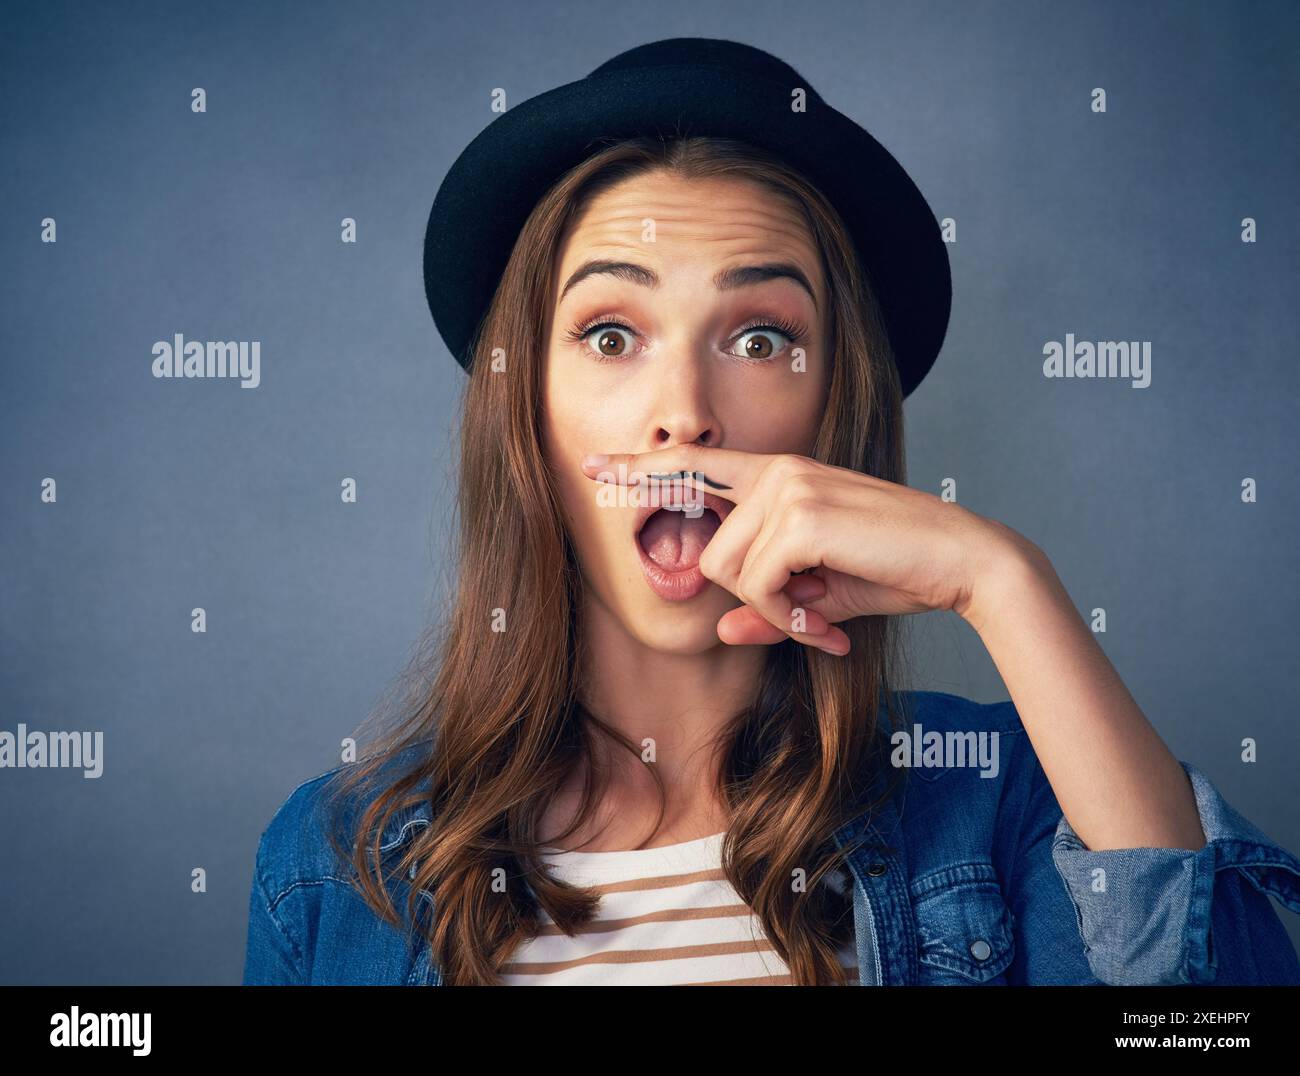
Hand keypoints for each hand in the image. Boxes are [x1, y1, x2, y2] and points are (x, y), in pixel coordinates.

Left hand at [581, 446, 1034, 655]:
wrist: (962, 561)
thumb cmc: (896, 571)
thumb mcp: (821, 596)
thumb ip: (768, 607)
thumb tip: (723, 630)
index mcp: (780, 474)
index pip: (694, 462)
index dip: (640, 468)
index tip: (593, 468)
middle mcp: (778, 471)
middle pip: (709, 546)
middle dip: (743, 595)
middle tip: (805, 618)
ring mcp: (789, 487)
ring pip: (729, 567)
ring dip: (773, 609)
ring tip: (821, 617)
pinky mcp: (801, 514)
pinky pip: (758, 582)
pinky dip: (787, 616)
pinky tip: (825, 623)